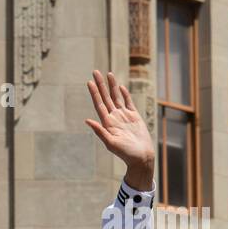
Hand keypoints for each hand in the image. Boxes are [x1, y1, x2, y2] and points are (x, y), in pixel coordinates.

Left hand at [84, 70, 153, 188]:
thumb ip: (99, 131)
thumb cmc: (125, 153)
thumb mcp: (110, 143)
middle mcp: (114, 117)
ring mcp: (124, 116)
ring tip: (108, 74)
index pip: (99, 104)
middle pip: (106, 97)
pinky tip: (120, 87)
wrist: (141, 157)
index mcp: (107, 123)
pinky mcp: (134, 117)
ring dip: (112, 86)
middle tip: (95, 71)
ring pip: (116, 97)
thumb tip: (87, 120)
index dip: (94, 93)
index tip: (89, 82)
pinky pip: (128, 102)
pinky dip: (124, 94)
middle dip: (100, 84)